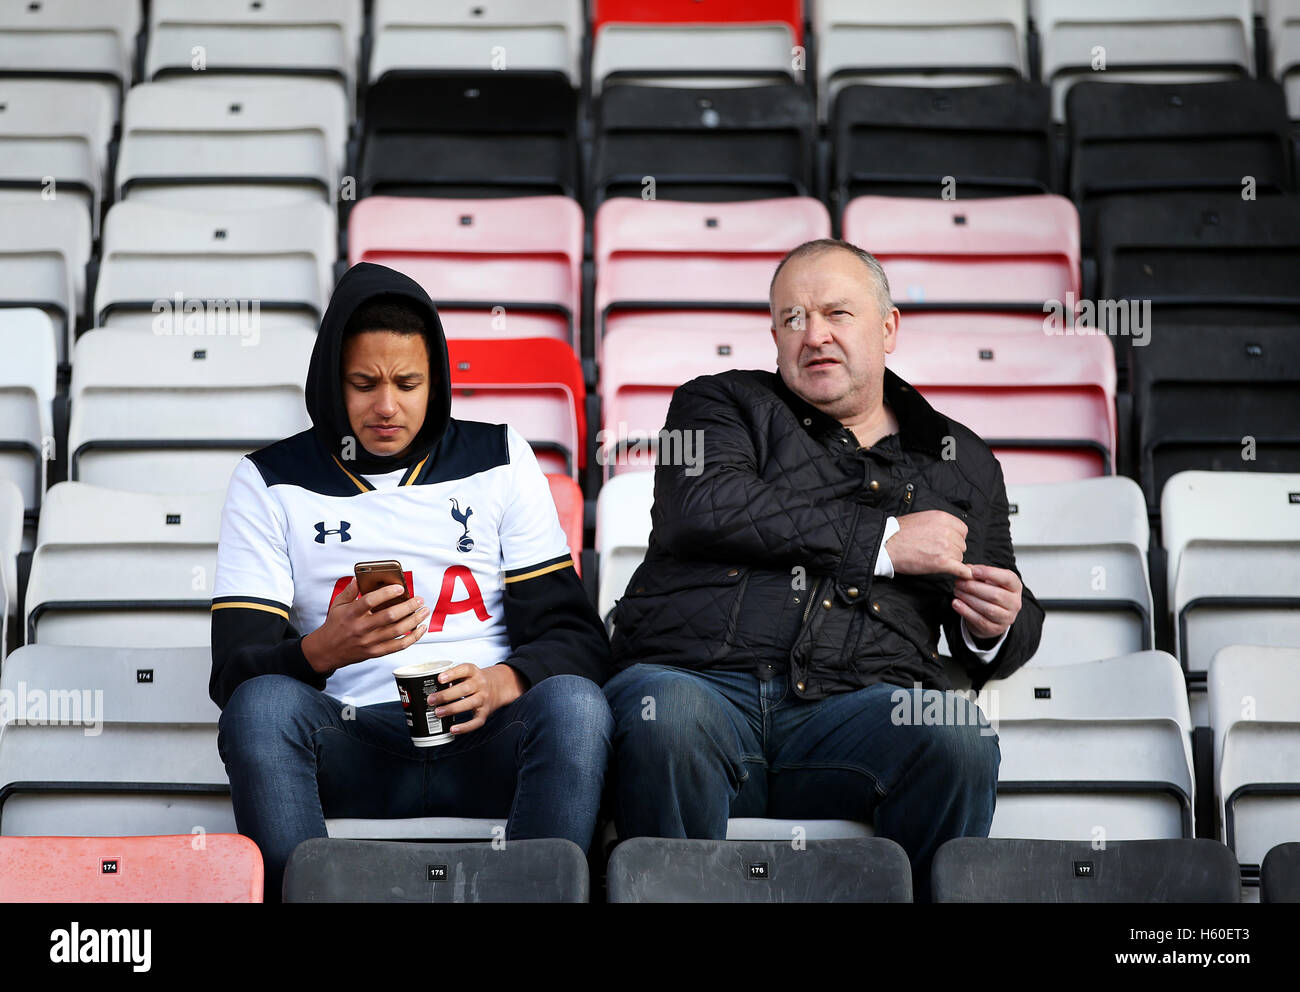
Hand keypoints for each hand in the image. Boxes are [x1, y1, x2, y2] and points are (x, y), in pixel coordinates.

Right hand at [301, 579, 429, 675]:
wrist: (326, 651)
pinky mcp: (375, 652)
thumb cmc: (334, 625)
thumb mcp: (337, 605)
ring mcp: (369, 642)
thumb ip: (350, 591)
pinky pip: (398, 646)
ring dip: (414, 620)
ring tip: (424, 611)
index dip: (386, 593)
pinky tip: (421, 629)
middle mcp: (361, 628)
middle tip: (419, 600)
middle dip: (408, 607)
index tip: (400, 588)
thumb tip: (358, 577)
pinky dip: (412, 638)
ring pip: (397, 631)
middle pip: (389, 617)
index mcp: (351, 614)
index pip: (370, 601)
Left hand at [427, 663, 524, 735]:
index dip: (452, 674)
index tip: (439, 679)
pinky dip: (465, 727)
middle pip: (465, 689)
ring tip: (437, 713)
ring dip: (452, 709)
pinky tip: (453, 729)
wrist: (499, 686)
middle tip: (431, 700)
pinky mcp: (485, 712)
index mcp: (474, 672)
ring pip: (470, 704)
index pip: (465, 669)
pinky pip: (476, 721)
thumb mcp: (467, 673)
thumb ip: (452, 677)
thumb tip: (427, 686)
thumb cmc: (475, 680)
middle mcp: (481, 684)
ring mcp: (484, 698)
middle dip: (446, 695)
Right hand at [885, 510, 972, 579]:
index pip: (962, 530)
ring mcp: (945, 547)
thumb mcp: (923, 518)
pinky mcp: (941, 562)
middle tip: (936, 551)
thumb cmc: (899, 532)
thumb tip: (950, 531)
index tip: (948, 542)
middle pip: (961, 544)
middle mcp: (946, 531)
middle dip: (952, 549)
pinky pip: (960, 569)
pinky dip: (964, 573)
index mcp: (942, 518)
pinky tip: (965, 575)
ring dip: (950, 560)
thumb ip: (939, 523)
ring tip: (933, 559)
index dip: (955, 538)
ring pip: (959, 557)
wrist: (886, 545)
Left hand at [952, 565, 1022, 640]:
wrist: (992, 616)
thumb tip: (967, 568)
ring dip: (969, 599)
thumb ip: (980, 574)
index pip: (1008, 579)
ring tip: (957, 591)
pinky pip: (980, 620)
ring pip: (988, 609)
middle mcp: (1014, 603)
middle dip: (974, 587)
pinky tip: (956, 603)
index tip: (973, 571)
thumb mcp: (989, 581)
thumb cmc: (991, 594)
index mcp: (1015, 587)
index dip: (990, 574)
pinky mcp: (995, 629)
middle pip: (995, 595)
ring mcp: (1006, 618)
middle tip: (959, 582)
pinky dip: (966, 611)